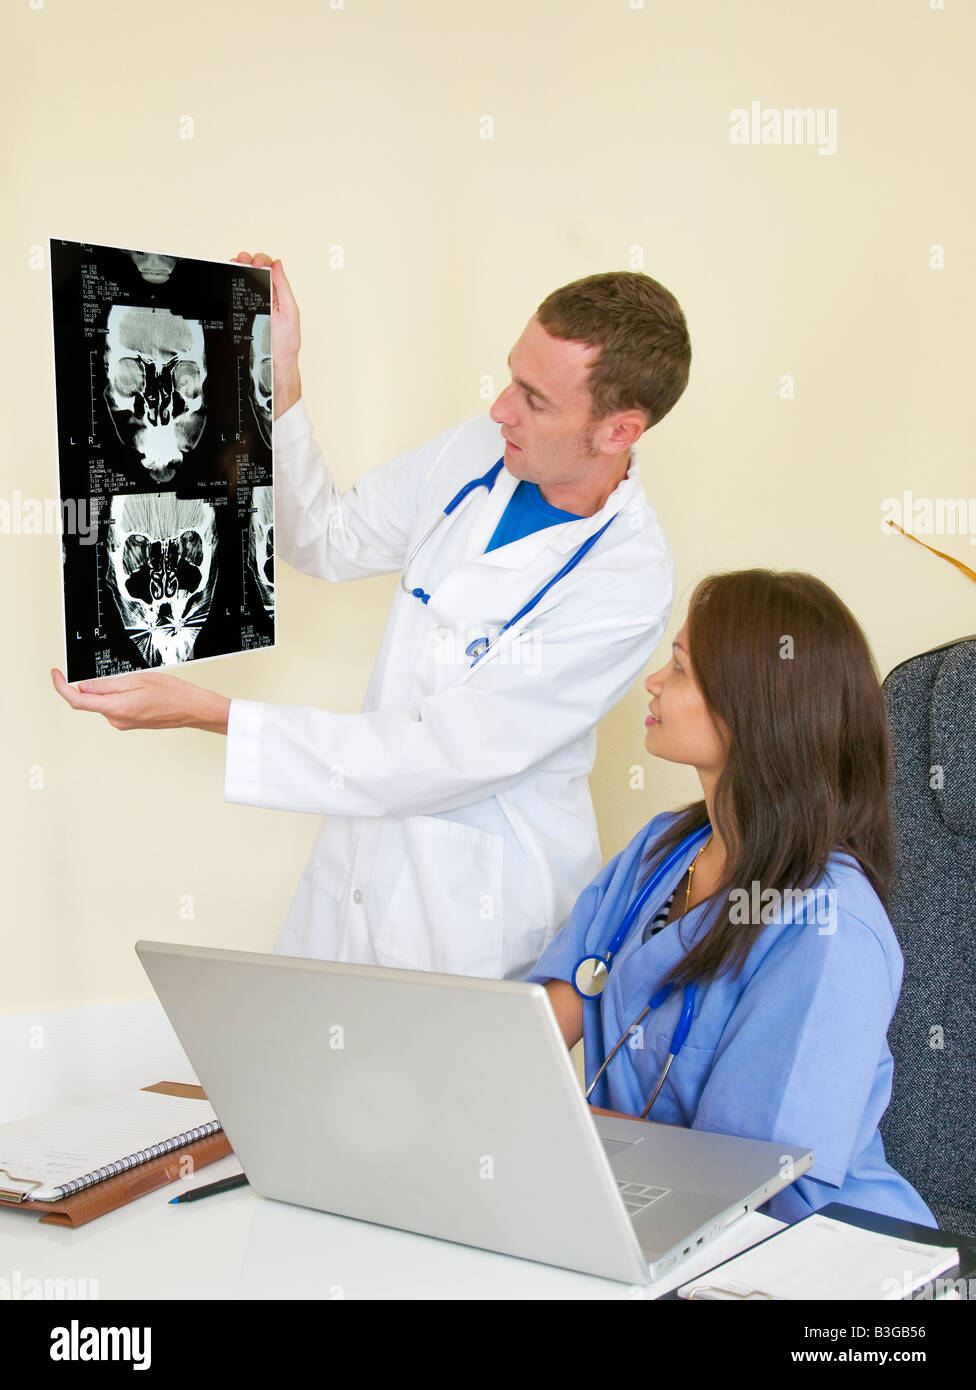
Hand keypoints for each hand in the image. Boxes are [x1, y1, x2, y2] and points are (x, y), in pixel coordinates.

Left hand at [51, 668, 229, 733]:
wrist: (192, 709)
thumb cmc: (173, 694)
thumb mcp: (137, 679)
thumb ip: (106, 684)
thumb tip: (84, 686)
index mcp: (116, 708)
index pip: (77, 700)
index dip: (61, 687)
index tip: (56, 674)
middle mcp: (117, 720)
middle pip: (90, 700)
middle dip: (92, 684)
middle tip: (110, 671)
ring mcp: (123, 723)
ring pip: (103, 702)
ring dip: (110, 689)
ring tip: (135, 681)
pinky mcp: (129, 723)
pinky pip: (114, 707)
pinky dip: (118, 696)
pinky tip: (138, 689)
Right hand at [232, 251, 301, 414]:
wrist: (275, 362)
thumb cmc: (287, 341)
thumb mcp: (290, 311)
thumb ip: (284, 287)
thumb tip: (278, 265)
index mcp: (278, 293)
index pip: (269, 269)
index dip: (263, 260)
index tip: (258, 262)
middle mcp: (265, 296)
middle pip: (253, 271)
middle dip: (247, 259)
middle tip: (244, 259)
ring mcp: (252, 304)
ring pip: (242, 280)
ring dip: (237, 267)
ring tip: (235, 262)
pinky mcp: (241, 313)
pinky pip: (234, 295)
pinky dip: (229, 282)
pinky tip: (228, 276)